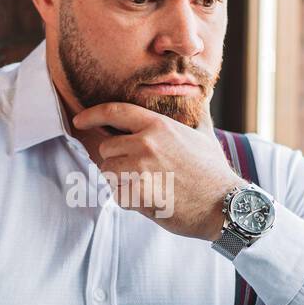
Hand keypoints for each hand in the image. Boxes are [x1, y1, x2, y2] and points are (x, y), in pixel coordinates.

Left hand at [73, 101, 244, 240]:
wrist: (223, 205)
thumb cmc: (214, 172)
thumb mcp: (204, 136)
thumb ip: (196, 116)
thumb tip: (203, 99)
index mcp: (158, 125)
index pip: (115, 112)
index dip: (92, 115)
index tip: (80, 120)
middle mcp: (146, 143)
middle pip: (106, 149)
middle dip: (117, 162)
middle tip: (141, 174)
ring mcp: (141, 168)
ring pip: (109, 173)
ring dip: (121, 182)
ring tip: (148, 187)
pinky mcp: (139, 193)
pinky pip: (116, 195)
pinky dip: (128, 201)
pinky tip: (150, 200)